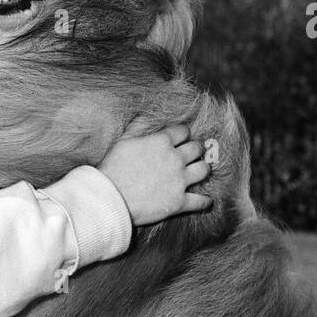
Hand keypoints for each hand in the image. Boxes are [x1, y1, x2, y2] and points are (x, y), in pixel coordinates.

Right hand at [96, 123, 211, 225]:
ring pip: (204, 170)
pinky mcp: (179, 202)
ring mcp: (179, 181)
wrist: (110, 197)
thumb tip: (146, 114)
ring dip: (203, 170)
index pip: (183, 131)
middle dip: (194, 150)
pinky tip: (206, 200)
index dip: (182, 135)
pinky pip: (200, 201)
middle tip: (190, 155)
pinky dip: (205, 201)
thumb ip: (138, 126)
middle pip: (197, 149)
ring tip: (199, 172)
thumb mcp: (124, 140)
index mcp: (162, 141)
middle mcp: (175, 159)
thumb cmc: (113, 168)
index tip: (180, 139)